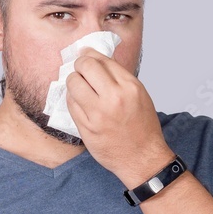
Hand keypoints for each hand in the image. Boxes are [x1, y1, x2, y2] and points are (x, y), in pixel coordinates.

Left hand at [65, 47, 174, 188]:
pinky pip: (70, 104)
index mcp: (130, 87)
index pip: (101, 60)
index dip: (90, 55)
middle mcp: (114, 98)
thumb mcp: (139, 95)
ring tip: (79, 86)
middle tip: (80, 70)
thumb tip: (95, 58)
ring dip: (73, 81)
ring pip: (73, 83)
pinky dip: (72, 99)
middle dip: (79, 65)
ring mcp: (98, 114)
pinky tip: (79, 101)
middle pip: (85, 66)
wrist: (142, 158)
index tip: (85, 55)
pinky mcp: (86, 127)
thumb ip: (119, 77)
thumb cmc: (142, 127)